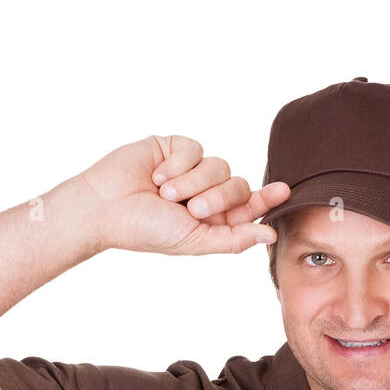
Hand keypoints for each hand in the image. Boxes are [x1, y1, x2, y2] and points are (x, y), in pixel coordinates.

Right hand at [77, 135, 289, 254]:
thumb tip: (269, 235)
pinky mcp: (174, 147)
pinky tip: (157, 174)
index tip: (284, 190)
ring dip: (192, 181)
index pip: (247, 207)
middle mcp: (204, 193)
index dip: (266, 199)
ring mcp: (190, 169)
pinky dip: (178, 164)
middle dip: (218, 197)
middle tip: (192, 209)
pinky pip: (195, 148)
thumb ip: (234, 239)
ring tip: (165, 193)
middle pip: (236, 185)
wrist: (105, 207)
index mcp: (211, 219)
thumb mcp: (194, 241)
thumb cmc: (146, 230)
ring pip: (218, 165)